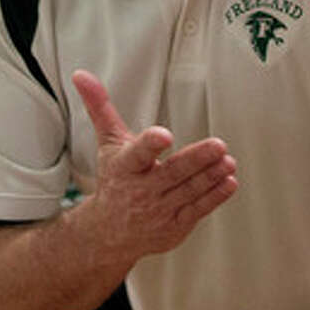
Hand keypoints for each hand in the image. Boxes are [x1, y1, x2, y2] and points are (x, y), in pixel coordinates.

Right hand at [72, 69, 237, 260]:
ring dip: (211, 175)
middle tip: (218, 145)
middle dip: (196, 159)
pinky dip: (214, 196)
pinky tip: (228, 181)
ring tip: (228, 160)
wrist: (108, 234)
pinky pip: (197, 210)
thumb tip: (81, 75)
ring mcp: (159, 210)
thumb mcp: (107, 143)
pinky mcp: (175, 225)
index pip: (138, 153)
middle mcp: (142, 190)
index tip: (163, 135)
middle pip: (172, 172)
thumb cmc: (114, 180)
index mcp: (125, 167)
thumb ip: (100, 108)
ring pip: (189, 190)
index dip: (150, 144)